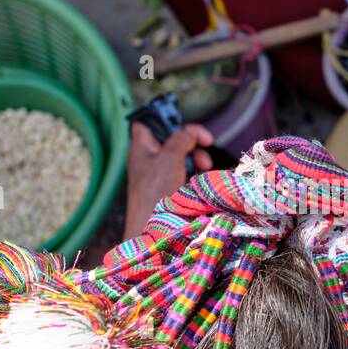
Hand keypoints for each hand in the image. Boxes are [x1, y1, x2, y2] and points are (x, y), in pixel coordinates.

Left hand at [123, 122, 212, 238]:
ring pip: (180, 156)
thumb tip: (191, 133)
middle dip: (191, 141)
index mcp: (141, 146)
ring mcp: (156, 174)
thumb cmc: (156, 191)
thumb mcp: (169, 157)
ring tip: (205, 167)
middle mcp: (147, 158)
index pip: (148, 122)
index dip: (165, 117)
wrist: (152, 231)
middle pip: (171, 138)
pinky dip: (193, 173)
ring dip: (196, 158)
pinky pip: (182, 173)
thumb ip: (181, 139)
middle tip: (206, 147)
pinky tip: (200, 180)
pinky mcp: (166, 188)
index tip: (184, 124)